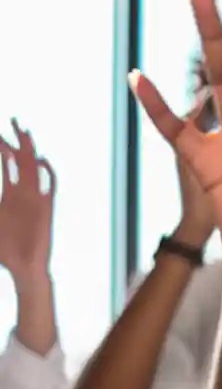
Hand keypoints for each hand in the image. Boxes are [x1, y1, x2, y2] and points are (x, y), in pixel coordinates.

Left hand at [0, 119, 56, 286]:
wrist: (23, 267)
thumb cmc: (4, 250)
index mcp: (8, 195)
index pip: (7, 165)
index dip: (2, 149)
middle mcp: (23, 193)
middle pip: (21, 160)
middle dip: (17, 140)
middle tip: (14, 120)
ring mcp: (35, 198)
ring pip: (33, 168)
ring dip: (29, 150)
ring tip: (25, 132)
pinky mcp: (46, 208)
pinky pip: (49, 185)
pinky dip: (46, 172)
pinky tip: (39, 161)